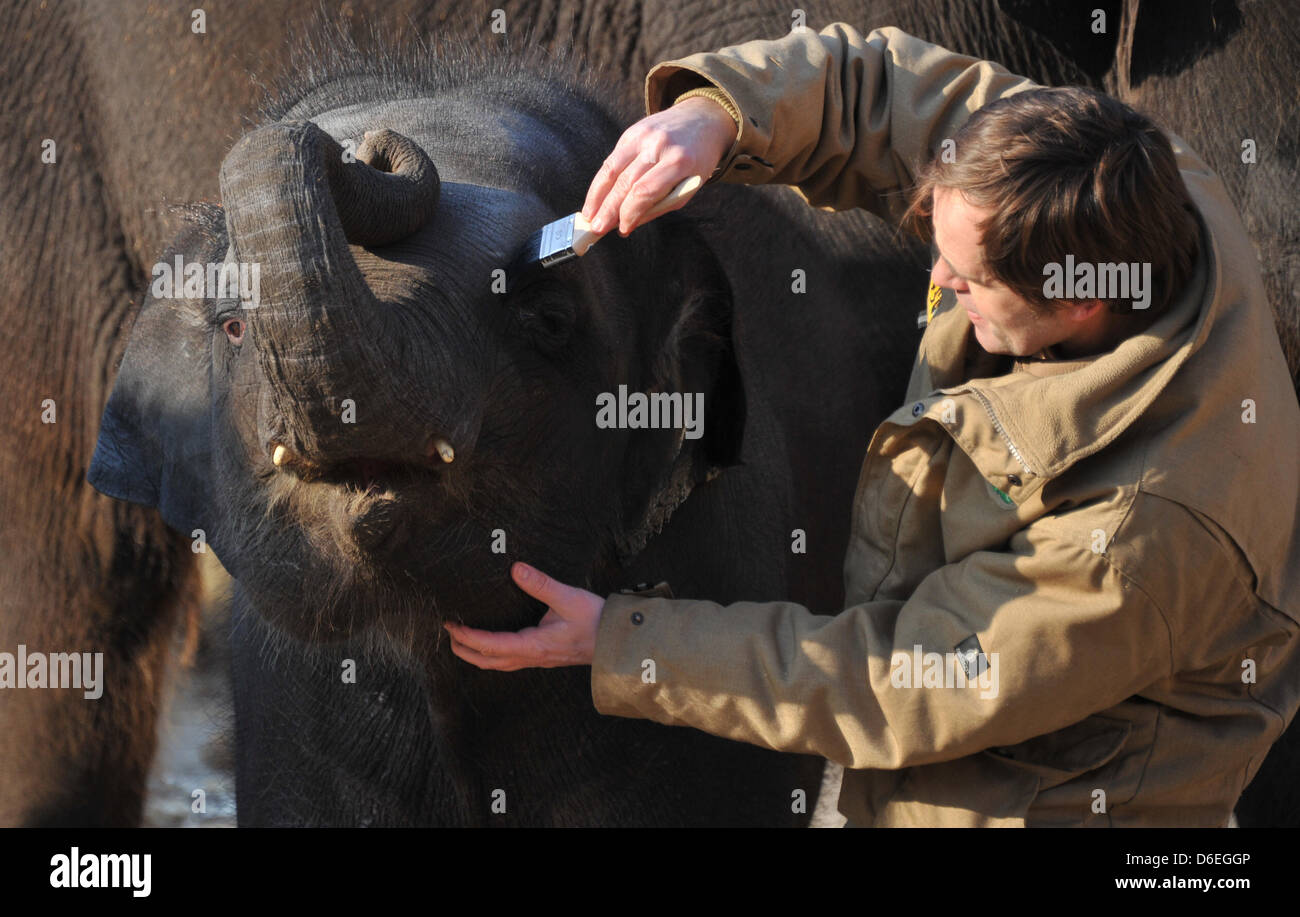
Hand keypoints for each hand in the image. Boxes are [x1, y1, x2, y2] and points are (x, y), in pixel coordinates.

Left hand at [444, 562, 604, 670]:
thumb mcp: (568, 597)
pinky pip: (511, 661)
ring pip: (498, 664)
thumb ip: (541, 584)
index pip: (490, 645)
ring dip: (477, 655)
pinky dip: (493, 656)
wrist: (617, 642)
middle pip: (488, 661)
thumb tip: (515, 569)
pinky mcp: (544, 657)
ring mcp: (538, 660)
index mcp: (533, 645)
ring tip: (462, 641)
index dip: (467, 636)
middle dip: (465, 650)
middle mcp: (532, 657)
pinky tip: (494, 645)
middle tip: (448, 633)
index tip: (450, 624)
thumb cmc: (595, 620)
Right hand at [581, 96, 736, 236]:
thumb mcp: (688, 187)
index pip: (644, 192)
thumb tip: (627, 225)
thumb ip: (659, 205)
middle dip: (607, 209)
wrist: (702, 119)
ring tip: (588, 215)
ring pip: (611, 168)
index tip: (622, 230)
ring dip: (596, 195)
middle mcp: (658, 145)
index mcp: (678, 162)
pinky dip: (602, 180)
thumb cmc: (697, 161)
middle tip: (595, 229)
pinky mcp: (632, 132)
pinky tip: (596, 196)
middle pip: (625, 182)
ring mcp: (643, 135)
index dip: (629, 214)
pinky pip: (613, 158)